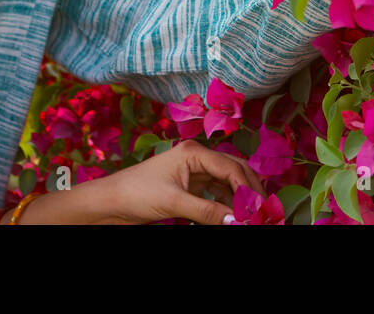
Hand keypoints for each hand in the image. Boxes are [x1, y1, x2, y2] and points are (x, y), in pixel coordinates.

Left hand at [95, 139, 266, 224]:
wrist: (110, 203)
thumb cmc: (136, 194)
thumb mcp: (174, 203)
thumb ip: (207, 211)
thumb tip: (238, 221)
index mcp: (194, 152)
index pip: (232, 168)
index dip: (248, 189)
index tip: (259, 210)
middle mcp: (197, 158)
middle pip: (234, 171)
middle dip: (250, 191)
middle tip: (264, 212)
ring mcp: (193, 172)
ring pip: (227, 183)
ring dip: (240, 199)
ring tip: (251, 216)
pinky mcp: (189, 187)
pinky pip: (216, 193)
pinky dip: (227, 204)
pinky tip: (233, 216)